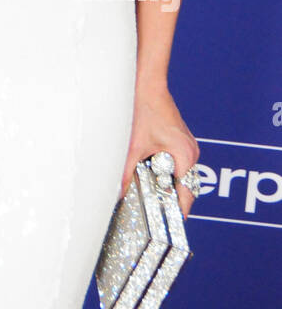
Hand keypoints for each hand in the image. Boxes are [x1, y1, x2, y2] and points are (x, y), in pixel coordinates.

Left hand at [121, 85, 199, 217]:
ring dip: (162, 183)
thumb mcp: (131, 145)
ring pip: (176, 174)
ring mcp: (185, 145)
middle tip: (150, 212)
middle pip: (182, 186)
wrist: (145, 82)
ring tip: (145, 193)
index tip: (166, 227)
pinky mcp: (176, 139)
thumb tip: (117, 193)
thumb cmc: (143, 108)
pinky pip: (172, 162)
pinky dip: (160, 170)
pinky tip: (144, 172)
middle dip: (166, 198)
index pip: (187, 194)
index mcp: (185, 155)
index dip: (176, 212)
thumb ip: (124, 172)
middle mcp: (190, 151)